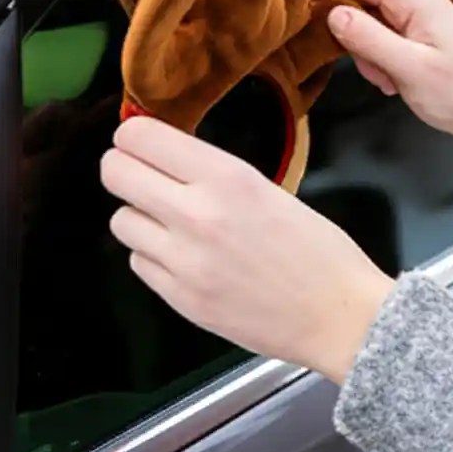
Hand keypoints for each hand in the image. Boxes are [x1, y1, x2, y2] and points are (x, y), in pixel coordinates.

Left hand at [99, 116, 394, 383]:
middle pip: (115, 173)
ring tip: (172, 224)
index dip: (134, 136)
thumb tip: (166, 159)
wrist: (337, 315)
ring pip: (121, 220)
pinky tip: (186, 258)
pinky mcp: (179, 299)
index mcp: (227, 178)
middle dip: (124, 169)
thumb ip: (213, 174)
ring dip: (140, 217)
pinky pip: (139, 263)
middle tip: (140, 174)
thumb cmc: (319, 253)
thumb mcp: (268, 190)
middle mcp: (197, 215)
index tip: (140, 141)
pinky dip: (154, 256)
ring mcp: (183, 261)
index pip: (140, 137)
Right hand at [319, 0, 452, 189]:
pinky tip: (396, 83)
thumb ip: (368, 39)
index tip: (307, 29)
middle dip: (350, 37)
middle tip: (373, 71)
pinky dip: (380, 62)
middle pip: (355, 0)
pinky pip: (381, 39)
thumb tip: (331, 13)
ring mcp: (416, 15)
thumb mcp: (410, 70)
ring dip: (367, 56)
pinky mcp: (417, 34)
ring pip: (365, 24)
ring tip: (391, 82)